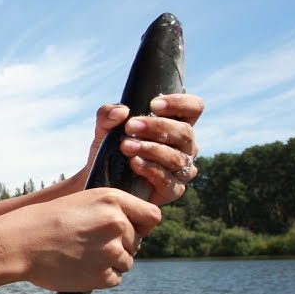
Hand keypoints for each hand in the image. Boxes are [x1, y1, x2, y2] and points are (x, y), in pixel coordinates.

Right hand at [0, 187, 161, 291]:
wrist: (20, 243)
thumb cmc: (45, 221)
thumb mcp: (81, 202)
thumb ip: (110, 210)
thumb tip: (135, 228)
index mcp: (112, 200)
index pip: (152, 216)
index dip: (142, 225)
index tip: (131, 230)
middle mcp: (117, 224)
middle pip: (137, 241)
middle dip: (120, 245)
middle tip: (90, 245)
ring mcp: (111, 251)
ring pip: (126, 261)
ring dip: (110, 262)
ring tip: (82, 256)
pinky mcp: (103, 275)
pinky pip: (114, 278)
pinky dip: (100, 276)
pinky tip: (79, 267)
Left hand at [89, 93, 205, 205]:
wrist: (101, 180)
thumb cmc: (111, 148)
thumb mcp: (105, 128)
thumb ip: (108, 115)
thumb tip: (121, 111)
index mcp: (176, 124)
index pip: (193, 107)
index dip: (180, 103)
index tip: (153, 105)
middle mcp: (185, 146)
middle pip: (185, 132)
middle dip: (158, 127)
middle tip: (130, 126)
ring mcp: (182, 170)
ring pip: (177, 157)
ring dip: (151, 149)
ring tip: (126, 146)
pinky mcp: (172, 190)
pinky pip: (168, 180)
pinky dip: (150, 170)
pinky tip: (134, 163)